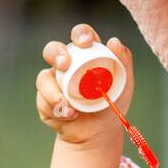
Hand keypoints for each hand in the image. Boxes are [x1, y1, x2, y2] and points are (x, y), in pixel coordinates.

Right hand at [37, 23, 135, 144]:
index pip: (80, 36)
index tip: (86, 43)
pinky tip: (70, 116)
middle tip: (64, 64)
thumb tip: (114, 41)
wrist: (99, 133)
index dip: (81, 34)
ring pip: (43, 78)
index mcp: (85, 55)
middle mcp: (66, 66)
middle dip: (56, 54)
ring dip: (53, 91)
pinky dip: (57, 110)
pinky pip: (43, 101)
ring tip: (67, 106)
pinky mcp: (44, 101)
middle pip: (52, 50)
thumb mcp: (124, 85)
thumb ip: (124, 62)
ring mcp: (53, 83)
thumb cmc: (111, 104)